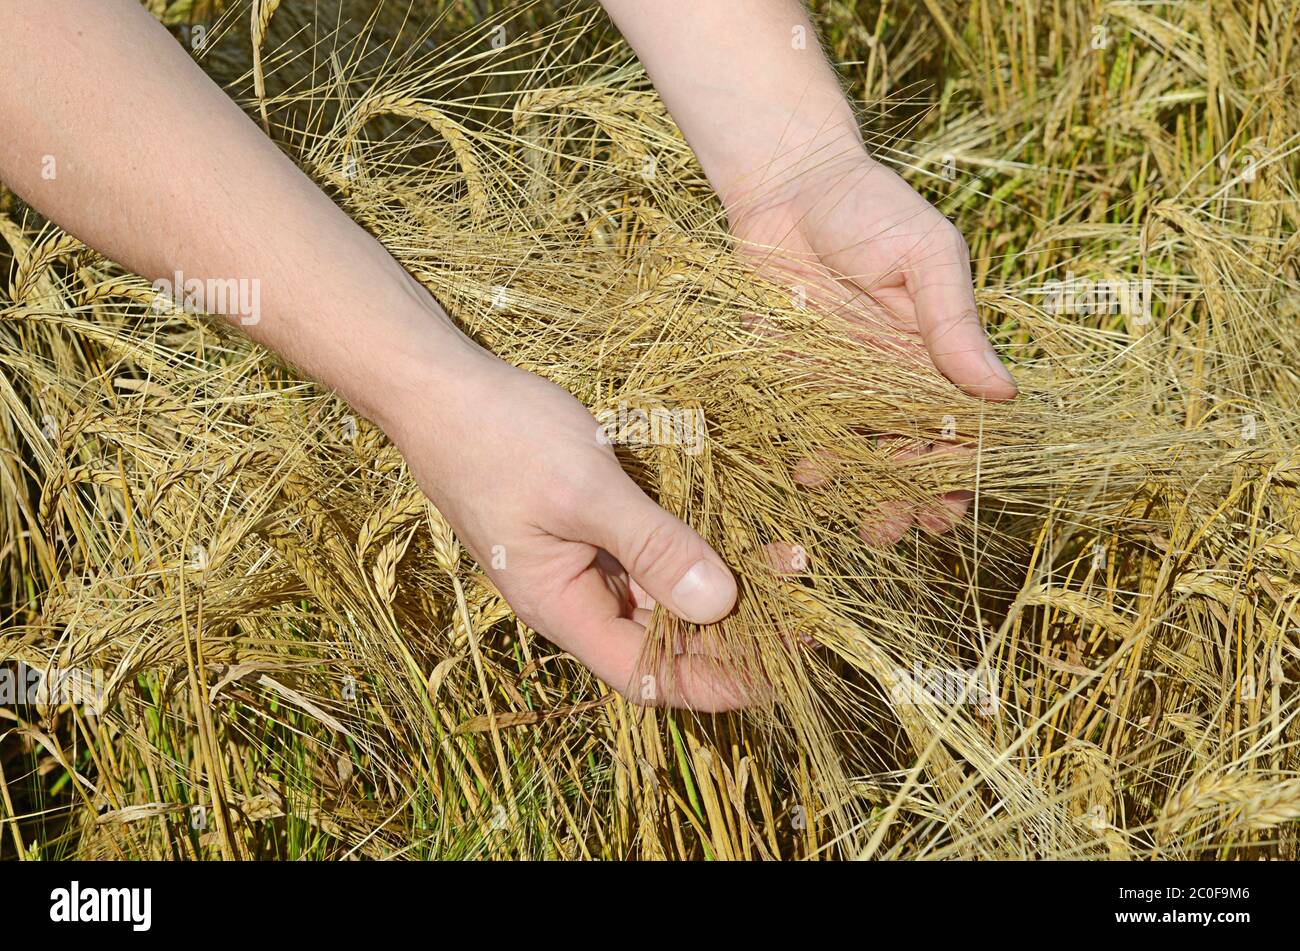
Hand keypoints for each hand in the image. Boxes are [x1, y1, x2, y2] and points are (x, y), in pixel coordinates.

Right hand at [383, 341, 747, 710]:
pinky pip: (644, 554)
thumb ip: (653, 547)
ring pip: (656, 594)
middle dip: (727, 633)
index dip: (714, 684)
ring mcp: (576, 559)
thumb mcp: (586, 493)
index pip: (646, 676)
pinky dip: (687, 550)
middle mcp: (571, 594)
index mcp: (560, 606)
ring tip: (781, 568)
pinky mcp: (584, 525)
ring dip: (713, 587)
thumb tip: (720, 603)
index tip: (779, 673)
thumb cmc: (501, 438)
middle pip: (658, 640)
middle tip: (799, 615)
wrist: (439, 389)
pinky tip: (733, 532)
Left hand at [722, 151, 1017, 544]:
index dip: (955, 472)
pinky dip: (801, 453)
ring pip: (852, 450)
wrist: (784, 182)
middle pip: (903, 453)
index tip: (947, 509)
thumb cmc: (868, 206)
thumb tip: (1004, 394)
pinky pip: (797, 425)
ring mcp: (837, 379)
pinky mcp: (787, 373)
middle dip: (902, 499)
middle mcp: (888, 377)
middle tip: (891, 530)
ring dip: (852, 487)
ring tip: (844, 510)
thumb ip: (954, 323)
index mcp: (934, 354)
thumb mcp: (925, 257)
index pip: (956, 426)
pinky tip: (801, 472)